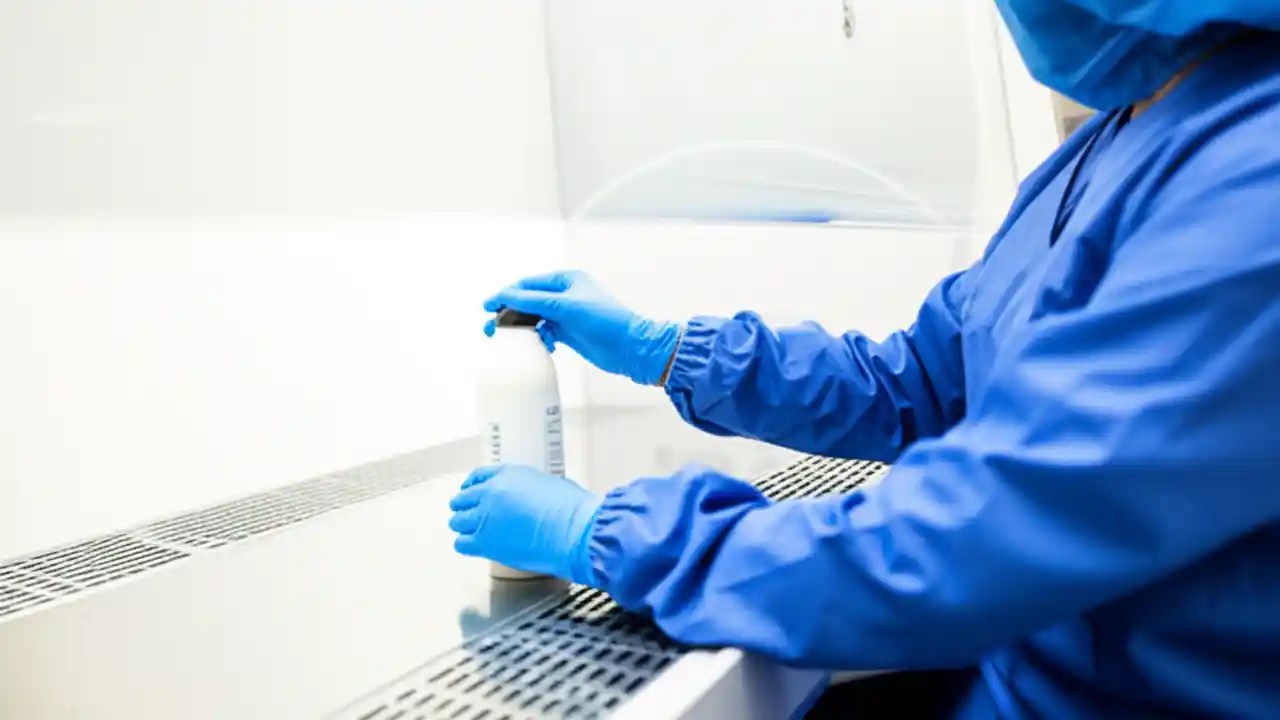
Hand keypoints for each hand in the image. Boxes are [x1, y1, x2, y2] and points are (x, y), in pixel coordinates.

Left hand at [449, 465, 600, 583]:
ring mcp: (484, 517)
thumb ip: (533, 489)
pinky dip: (467, 545)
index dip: (471, 486)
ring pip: (457, 522)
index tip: (469, 492)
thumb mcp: (552, 485)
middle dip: (466, 508)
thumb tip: (535, 498)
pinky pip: (462, 544)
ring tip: (474, 534)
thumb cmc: (572, 510)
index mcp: (508, 474)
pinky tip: (477, 547)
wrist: (573, 531)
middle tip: (471, 517)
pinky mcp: (484, 542)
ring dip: (465, 527)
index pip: (478, 476)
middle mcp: (491, 492)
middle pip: (462, 499)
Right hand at [483, 271, 679, 385]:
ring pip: (535, 318)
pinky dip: (540, 339)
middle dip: (511, 313)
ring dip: (524, 328)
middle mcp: (565, 294)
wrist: (630, 348)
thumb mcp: (565, 307)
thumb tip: (505, 296)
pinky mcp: (570, 332)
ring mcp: (567, 314)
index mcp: (566, 280)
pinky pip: (546, 332)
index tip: (488, 306)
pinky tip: (543, 346)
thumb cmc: (604, 321)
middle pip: (528, 301)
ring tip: (512, 340)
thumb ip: (532, 301)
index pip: (527, 284)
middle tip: (492, 328)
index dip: (506, 294)